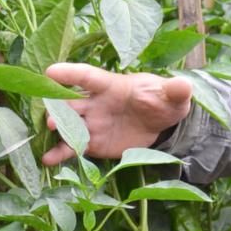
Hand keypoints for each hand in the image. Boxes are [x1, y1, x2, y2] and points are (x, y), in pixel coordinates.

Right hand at [42, 63, 193, 165]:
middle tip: (50, 118)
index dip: (70, 74)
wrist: (161, 124)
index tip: (50, 72)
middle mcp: (95, 103)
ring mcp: (91, 123)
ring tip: (48, 135)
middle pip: (71, 102)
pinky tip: (47, 159)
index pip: (87, 77)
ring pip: (68, 125)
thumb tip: (183, 85)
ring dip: (57, 129)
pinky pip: (72, 148)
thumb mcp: (172, 95)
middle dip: (59, 109)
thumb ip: (174, 90)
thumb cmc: (162, 101)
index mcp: (111, 85)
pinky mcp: (92, 143)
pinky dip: (60, 153)